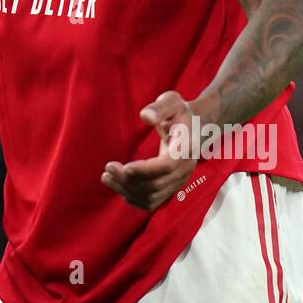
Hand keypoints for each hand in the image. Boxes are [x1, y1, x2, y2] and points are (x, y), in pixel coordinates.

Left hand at [102, 90, 197, 210]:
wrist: (195, 126)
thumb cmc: (180, 112)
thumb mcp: (172, 101)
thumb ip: (159, 107)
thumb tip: (145, 116)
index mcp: (186, 148)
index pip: (167, 166)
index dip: (146, 170)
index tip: (124, 167)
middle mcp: (185, 169)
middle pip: (156, 184)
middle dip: (129, 180)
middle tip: (108, 168)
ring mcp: (179, 181)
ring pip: (152, 196)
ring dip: (127, 190)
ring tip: (106, 177)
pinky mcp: (171, 187)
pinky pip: (152, 201)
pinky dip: (134, 198)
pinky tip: (118, 187)